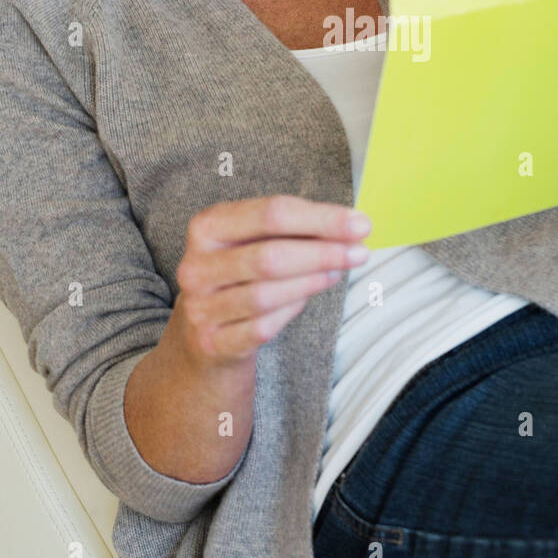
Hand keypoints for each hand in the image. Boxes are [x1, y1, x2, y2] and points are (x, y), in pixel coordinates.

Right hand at [172, 194, 370, 365]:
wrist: (203, 334)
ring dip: (312, 281)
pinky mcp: (214, 343)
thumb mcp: (252, 242)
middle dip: (322, 253)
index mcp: (207, 227)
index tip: (359, 224)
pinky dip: (291, 311)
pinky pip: (262, 327)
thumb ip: (293, 230)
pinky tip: (307, 299)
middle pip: (269, 256)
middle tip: (360, 252)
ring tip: (338, 272)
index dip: (320, 218)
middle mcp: (197, 266)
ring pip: (266, 294)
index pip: (270, 213)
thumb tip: (351, 226)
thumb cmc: (238, 277)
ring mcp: (201, 307)